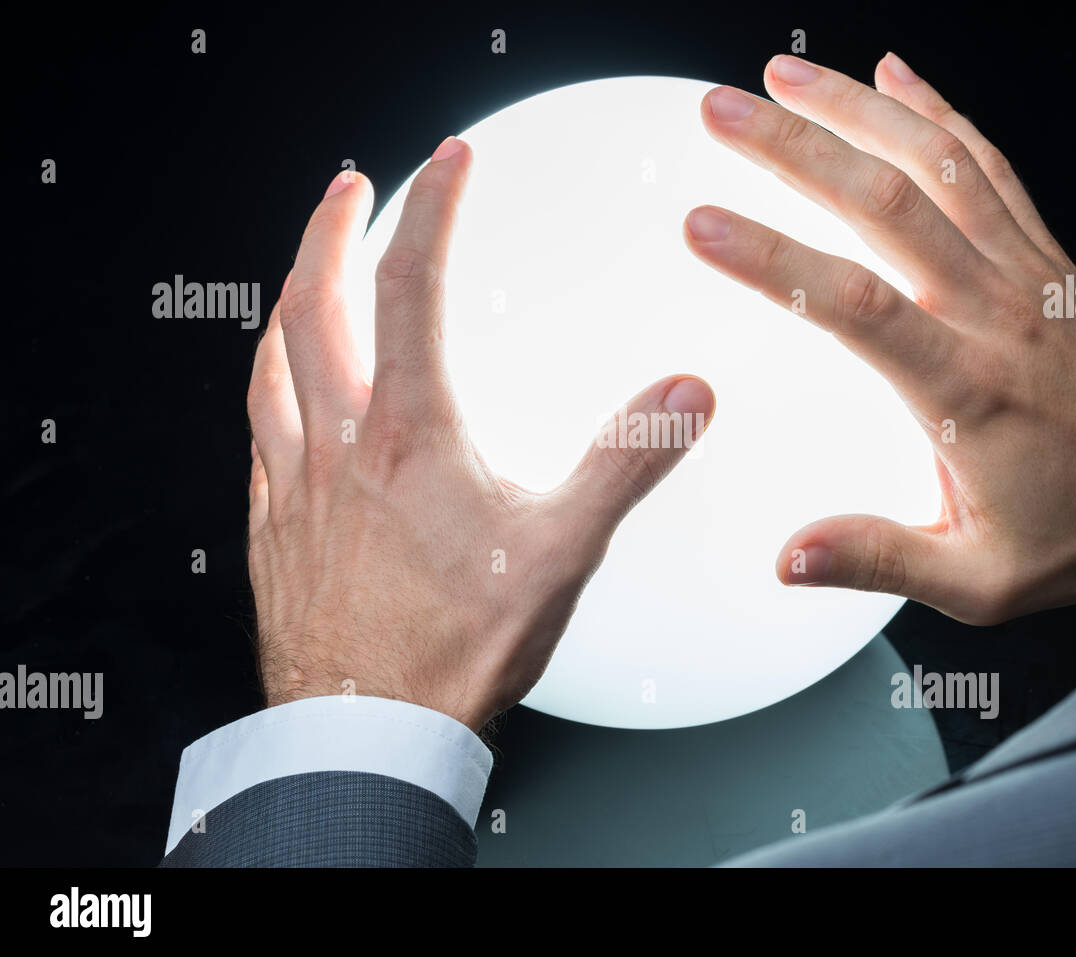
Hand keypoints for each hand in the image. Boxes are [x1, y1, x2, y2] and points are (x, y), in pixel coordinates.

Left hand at [246, 139, 713, 730]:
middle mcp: (339, 443)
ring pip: (270, 363)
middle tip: (347, 187)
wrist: (367, 733)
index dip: (432, 208)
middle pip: (314, 304)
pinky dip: (269, 388)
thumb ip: (627, 461)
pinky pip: (258, 434)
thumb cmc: (457, 649)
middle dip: (329, 229)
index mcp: (411, 432)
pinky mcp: (273, 530)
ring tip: (304, 275)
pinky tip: (283, 398)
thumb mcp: (564, 550)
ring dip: (286, 301)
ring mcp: (295, 486)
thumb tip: (687, 391)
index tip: (451, 160)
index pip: (411, 286)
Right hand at [685, 53, 1075, 625]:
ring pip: (938, 165)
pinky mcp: (1050, 259)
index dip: (772, 258)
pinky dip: (941, 114)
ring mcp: (1028, 274)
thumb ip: (880, 558)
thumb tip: (789, 559)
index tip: (702, 225)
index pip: (853, 306)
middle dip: (794, 148)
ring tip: (785, 75)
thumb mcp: (979, 580)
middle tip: (720, 111)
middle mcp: (997, 313)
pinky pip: (993, 168)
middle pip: (886, 205)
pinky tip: (894, 78)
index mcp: (966, 390)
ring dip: (856, 110)